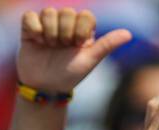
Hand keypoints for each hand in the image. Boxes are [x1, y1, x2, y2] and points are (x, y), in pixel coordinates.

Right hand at [16, 8, 130, 93]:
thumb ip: (107, 45)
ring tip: (48, 46)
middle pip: (66, 11)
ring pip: (48, 12)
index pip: (84, 15)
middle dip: (64, 33)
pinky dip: (33, 28)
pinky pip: (29, 16)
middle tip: (60, 48)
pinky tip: (36, 41)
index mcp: (82, 28)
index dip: (79, 30)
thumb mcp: (89, 61)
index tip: (76, 46)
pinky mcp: (29, 30)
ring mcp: (47, 25)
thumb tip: (129, 34)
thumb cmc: (68, 75)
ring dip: (49, 32)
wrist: (44, 88)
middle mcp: (65, 23)